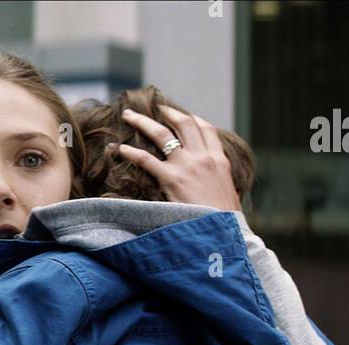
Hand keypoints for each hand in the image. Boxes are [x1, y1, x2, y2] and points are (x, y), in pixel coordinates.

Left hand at [113, 106, 241, 212]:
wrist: (224, 233)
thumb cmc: (226, 223)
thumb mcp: (230, 197)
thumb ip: (220, 187)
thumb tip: (216, 191)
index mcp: (220, 161)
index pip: (207, 130)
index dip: (193, 119)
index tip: (182, 115)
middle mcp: (204, 158)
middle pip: (184, 124)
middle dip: (168, 112)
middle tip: (155, 107)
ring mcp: (187, 166)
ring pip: (161, 133)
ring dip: (143, 121)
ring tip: (129, 115)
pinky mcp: (172, 179)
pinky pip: (146, 159)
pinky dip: (130, 151)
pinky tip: (119, 148)